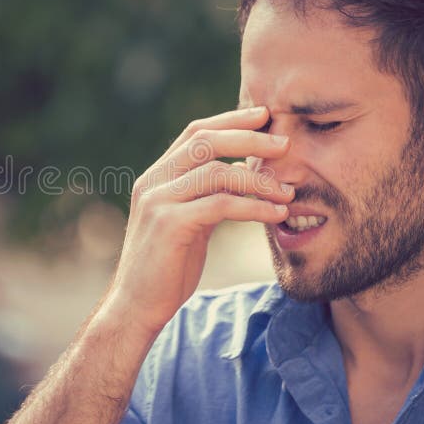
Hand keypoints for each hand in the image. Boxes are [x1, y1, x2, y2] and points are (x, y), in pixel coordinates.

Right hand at [102, 106, 292, 334]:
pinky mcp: (168, 224)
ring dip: (258, 178)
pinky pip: (219, 204)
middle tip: (286, 143)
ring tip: (288, 191)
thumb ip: (206, 197)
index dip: (231, 120)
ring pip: (216, 171)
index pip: (195, 133)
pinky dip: (253, 206)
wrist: (136, 306)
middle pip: (206, 141)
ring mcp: (158, 201)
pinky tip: (275, 214)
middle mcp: (153, 181)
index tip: (265, 116)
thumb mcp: (187, 223)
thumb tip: (242, 176)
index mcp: (157, 176)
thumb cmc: (166, 268)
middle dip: (249, 138)